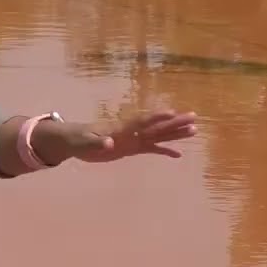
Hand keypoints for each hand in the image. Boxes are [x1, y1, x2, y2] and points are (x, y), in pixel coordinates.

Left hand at [36, 110, 198, 164]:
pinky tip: (178, 155)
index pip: (140, 121)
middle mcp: (130, 131)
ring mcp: (132, 139)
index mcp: (119, 128)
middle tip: (194, 117)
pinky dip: (164, 151)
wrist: (72, 140)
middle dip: (174, 122)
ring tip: (194, 130)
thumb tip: (111, 143)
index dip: (155, 117)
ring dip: (175, 133)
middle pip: (155, 126)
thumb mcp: (83, 143)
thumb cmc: (76, 140)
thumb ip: (96, 143)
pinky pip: (151, 149)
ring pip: (158, 135)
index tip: (172, 112)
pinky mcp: (131, 148)